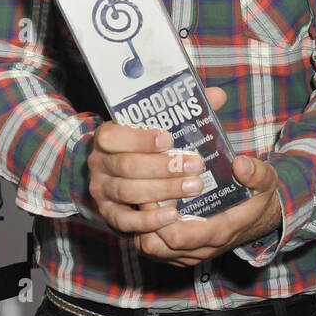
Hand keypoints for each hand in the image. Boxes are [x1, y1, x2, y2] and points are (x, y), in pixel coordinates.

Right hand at [86, 87, 230, 234]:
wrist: (125, 175)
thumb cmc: (147, 147)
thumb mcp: (159, 126)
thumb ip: (186, 110)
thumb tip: (216, 95)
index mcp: (107, 136)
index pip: (114, 136)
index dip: (140, 139)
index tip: (169, 139)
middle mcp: (99, 162)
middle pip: (127, 166)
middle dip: (163, 167)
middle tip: (195, 165)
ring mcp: (101, 190)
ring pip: (128, 191)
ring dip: (163, 190)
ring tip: (193, 187)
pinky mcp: (108, 214)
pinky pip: (125, 220)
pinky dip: (149, 220)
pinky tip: (172, 214)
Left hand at [138, 153, 281, 266]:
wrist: (260, 218)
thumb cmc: (257, 197)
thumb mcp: (265, 180)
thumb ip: (256, 173)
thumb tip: (240, 164)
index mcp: (220, 231)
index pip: (180, 237)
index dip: (159, 217)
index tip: (150, 193)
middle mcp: (202, 248)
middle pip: (159, 247)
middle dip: (144, 222)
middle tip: (139, 193)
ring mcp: (191, 254)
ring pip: (152, 251)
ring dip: (142, 228)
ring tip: (140, 200)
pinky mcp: (182, 253)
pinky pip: (155, 250)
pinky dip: (146, 233)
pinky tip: (146, 210)